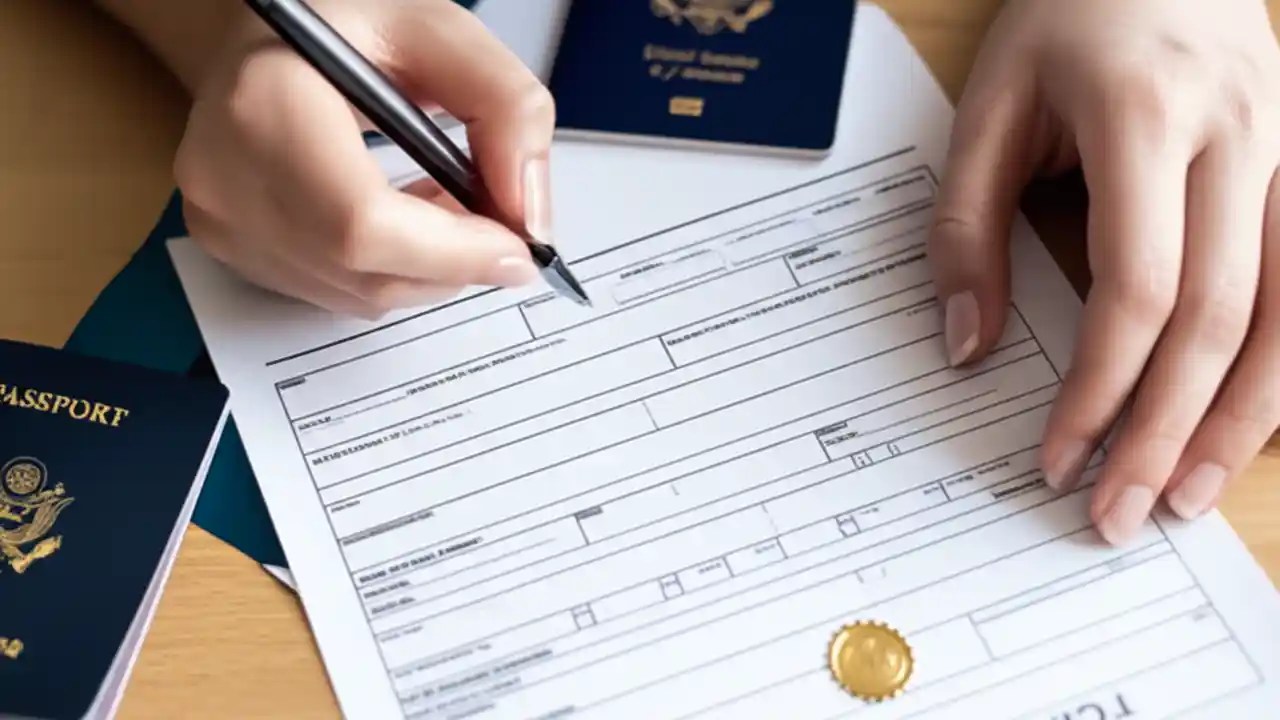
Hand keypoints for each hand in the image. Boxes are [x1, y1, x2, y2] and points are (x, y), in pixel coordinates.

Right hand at [174, 0, 553, 318]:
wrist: (264, 35)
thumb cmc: (347, 22)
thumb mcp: (439, 31)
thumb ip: (506, 108)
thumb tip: (528, 216)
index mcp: (263, 104)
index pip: (360, 223)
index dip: (451, 251)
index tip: (519, 246)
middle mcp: (223, 176)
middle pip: (363, 270)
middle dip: (454, 261)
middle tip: (500, 221)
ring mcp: (219, 222)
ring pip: (360, 294)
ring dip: (429, 267)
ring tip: (450, 201)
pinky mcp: (230, 251)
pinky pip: (339, 294)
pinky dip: (393, 270)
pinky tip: (407, 216)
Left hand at [928, 0, 1279, 543]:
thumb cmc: (1064, 21)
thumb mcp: (986, 107)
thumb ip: (965, 228)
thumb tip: (967, 348)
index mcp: (1149, 117)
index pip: (1137, 287)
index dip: (1100, 387)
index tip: (1058, 456)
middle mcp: (1242, 136)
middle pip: (1219, 318)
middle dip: (1166, 430)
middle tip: (1120, 513)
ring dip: (1242, 421)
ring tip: (1189, 496)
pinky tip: (1246, 426)